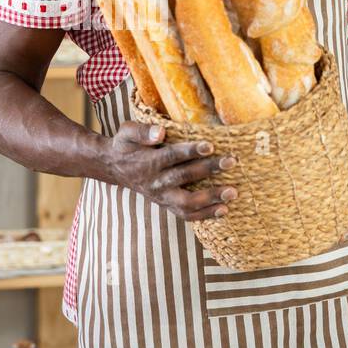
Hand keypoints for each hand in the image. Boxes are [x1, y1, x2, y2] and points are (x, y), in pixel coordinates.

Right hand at [101, 121, 236, 221]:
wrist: (115, 168)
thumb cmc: (125, 145)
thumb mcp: (126, 133)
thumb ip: (142, 131)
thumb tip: (160, 132)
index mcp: (148, 162)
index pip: (171, 156)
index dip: (190, 151)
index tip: (210, 145)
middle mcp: (155, 182)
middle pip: (184, 178)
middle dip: (209, 170)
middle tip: (231, 161)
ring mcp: (161, 197)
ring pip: (187, 203)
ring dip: (211, 199)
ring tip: (233, 192)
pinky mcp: (166, 205)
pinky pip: (186, 215)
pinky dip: (205, 215)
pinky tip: (224, 210)